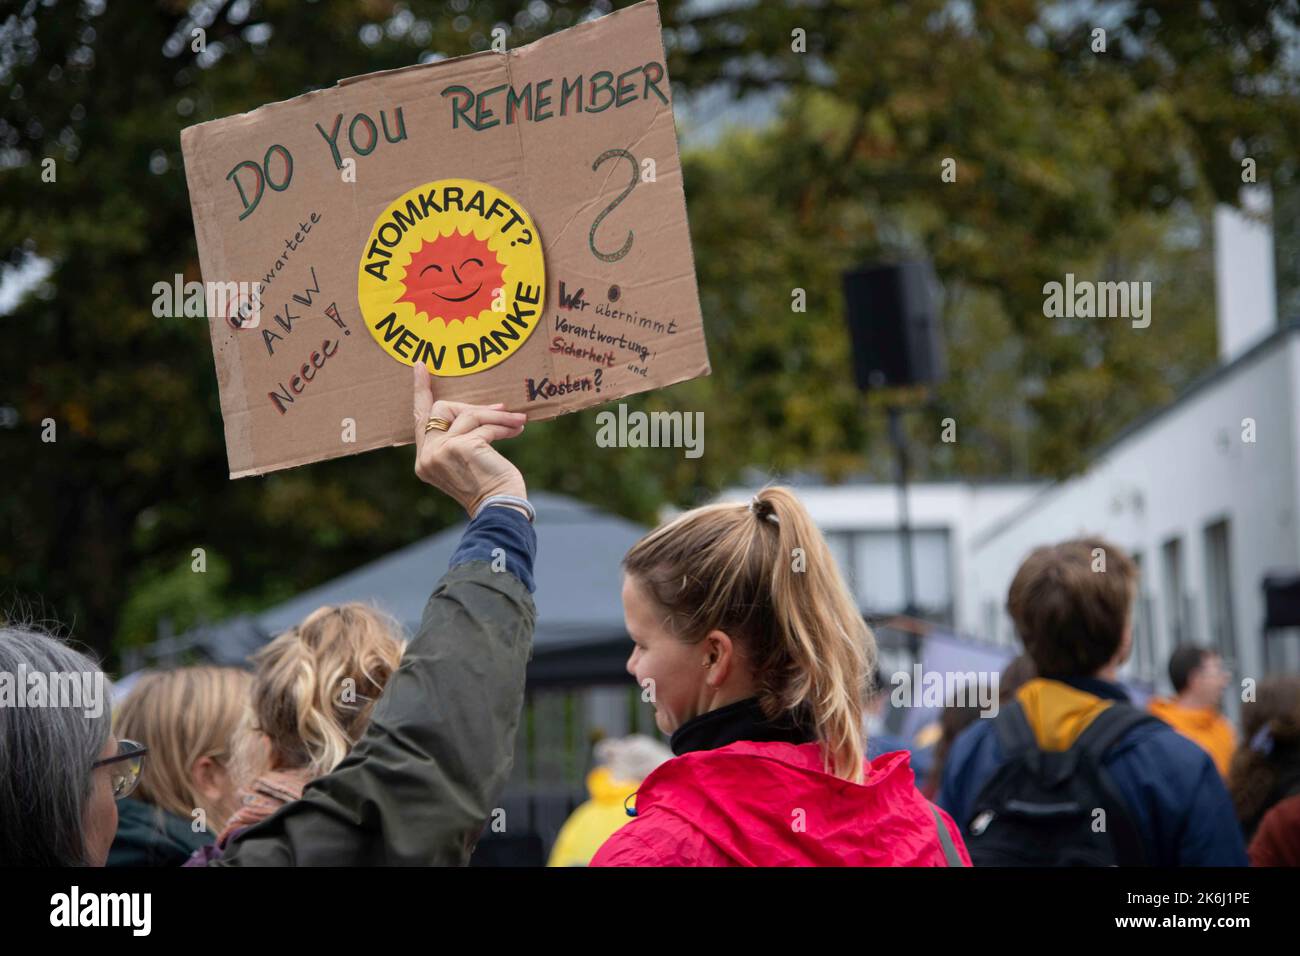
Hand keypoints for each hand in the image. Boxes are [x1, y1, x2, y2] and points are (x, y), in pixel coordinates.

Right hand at [412, 363, 527, 515]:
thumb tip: (481, 410)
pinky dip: (503, 425)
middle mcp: (427, 456)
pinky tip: (517, 429)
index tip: (421, 366)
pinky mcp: (461, 447)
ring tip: (518, 422)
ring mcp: (441, 451)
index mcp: (424, 460)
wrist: (499, 508)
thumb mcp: (467, 461)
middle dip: (475, 407)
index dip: (421, 391)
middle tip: (502, 409)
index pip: (419, 420)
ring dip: (497, 417)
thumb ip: (461, 439)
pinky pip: (484, 425)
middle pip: (443, 409)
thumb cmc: (489, 486)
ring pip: (469, 415)